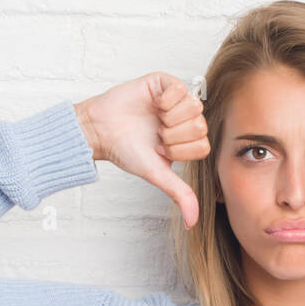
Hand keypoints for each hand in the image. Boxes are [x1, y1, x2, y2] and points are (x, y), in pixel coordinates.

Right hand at [75, 71, 209, 228]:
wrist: (100, 130)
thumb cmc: (126, 150)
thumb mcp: (156, 174)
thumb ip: (179, 194)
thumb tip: (192, 222)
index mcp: (186, 140)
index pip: (203, 145)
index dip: (181, 150)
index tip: (161, 149)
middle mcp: (185, 119)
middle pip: (200, 126)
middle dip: (174, 135)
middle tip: (156, 135)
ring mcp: (176, 100)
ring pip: (194, 106)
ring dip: (170, 118)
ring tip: (154, 120)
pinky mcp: (165, 82)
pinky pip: (181, 88)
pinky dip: (166, 100)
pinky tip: (154, 104)